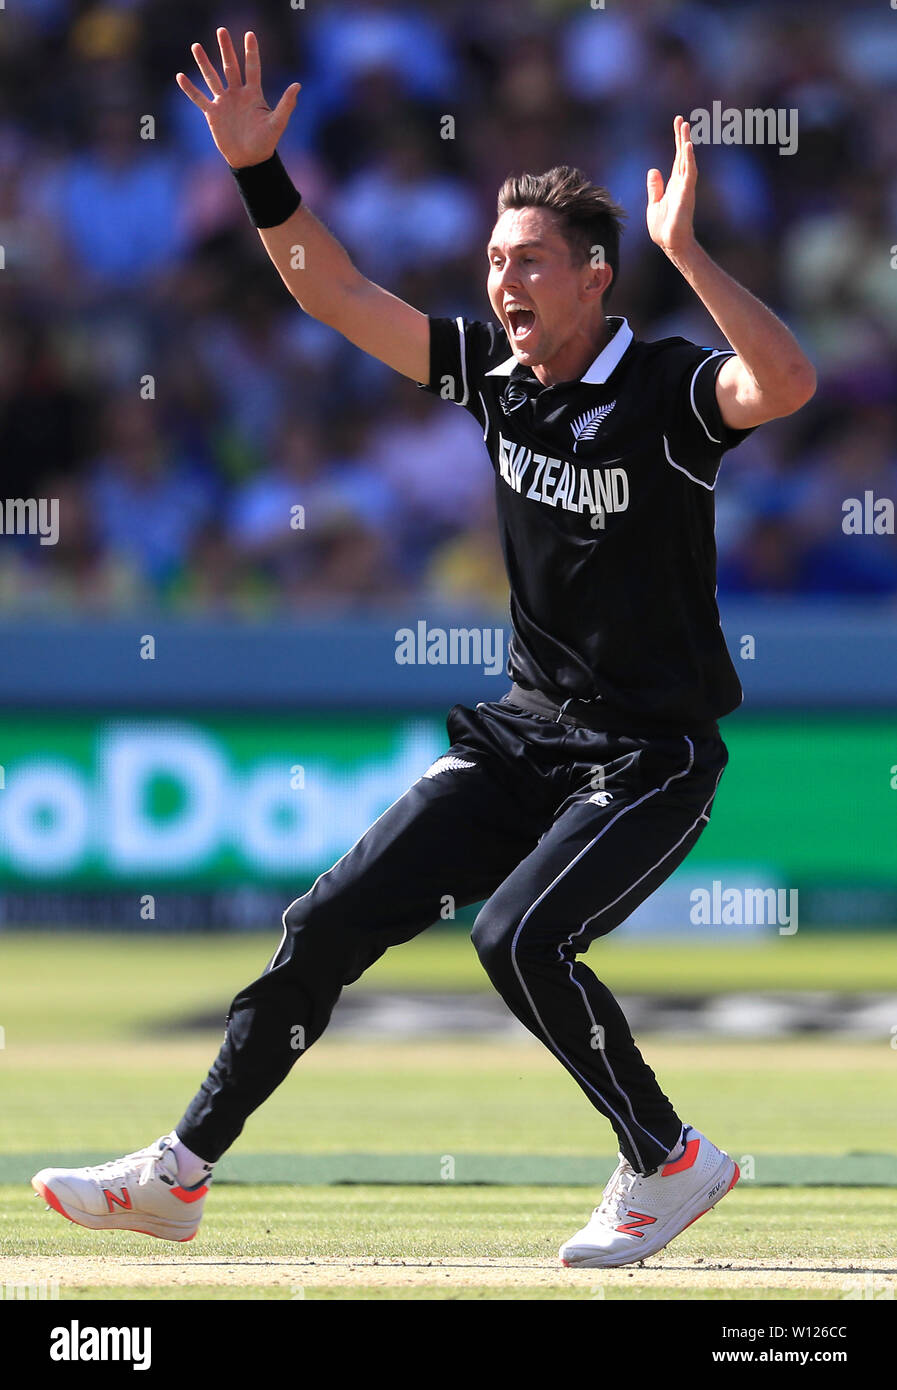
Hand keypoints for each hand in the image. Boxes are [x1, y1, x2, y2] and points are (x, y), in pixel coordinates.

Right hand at [176, 28, 300, 168]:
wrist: (250, 160)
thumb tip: (298, 85)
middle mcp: (237, 94)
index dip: (251, 52)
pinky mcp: (213, 114)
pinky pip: (199, 98)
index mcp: (253, 94)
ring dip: (204, 62)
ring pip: (212, 78)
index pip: (252, 68)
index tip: (250, 34)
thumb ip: (286, 104)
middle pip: (230, 66)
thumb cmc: (266, 142)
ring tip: (196, 46)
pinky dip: (190, 89)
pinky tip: (180, 76)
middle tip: (221, 30)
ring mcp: (224, 102)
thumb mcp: (278, 122)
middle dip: (226, 49)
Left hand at [646, 115, 697, 257]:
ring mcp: (685, 187)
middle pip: (682, 155)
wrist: (670, 244)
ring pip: (687, 160)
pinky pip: (689, 173)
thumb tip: (653, 170)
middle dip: (682, 137)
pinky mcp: (687, 193)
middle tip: (681, 120)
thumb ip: (654, 187)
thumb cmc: (663, 228)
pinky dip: (689, 159)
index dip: (677, 141)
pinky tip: (688, 146)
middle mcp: (681, 182)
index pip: (677, 158)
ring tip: (685, 126)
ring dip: (686, 143)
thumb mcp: (654, 204)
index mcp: (673, 184)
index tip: (678, 124)